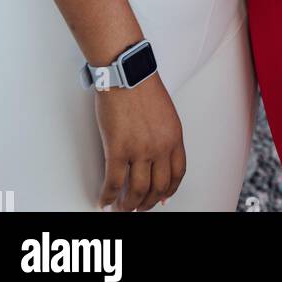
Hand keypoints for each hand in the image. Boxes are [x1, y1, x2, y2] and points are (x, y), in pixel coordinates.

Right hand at [94, 72, 186, 211]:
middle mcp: (160, 146)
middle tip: (138, 207)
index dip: (168, 190)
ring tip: (121, 208)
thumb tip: (157, 158)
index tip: (161, 198)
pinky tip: (104, 201)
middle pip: (157, 188)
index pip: (177, 174)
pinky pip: (113, 183)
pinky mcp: (118, 149)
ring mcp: (139, 149)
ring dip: (128, 205)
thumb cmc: (142, 86)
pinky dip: (108, 196)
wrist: (126, 72)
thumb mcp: (165, 112)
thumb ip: (164, 135)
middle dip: (147, 202)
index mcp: (174, 136)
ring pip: (136, 191)